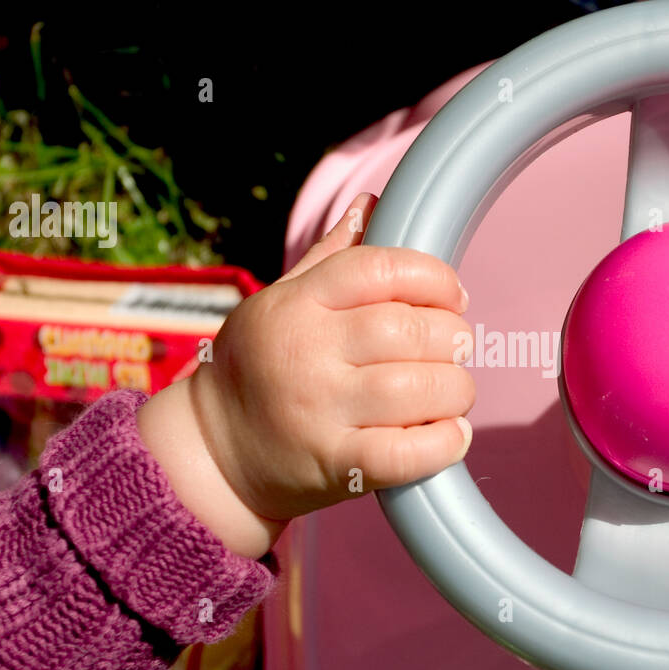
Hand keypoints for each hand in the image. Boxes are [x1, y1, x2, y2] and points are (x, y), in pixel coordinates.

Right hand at [138, 194, 475, 555]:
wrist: (213, 455)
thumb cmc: (257, 369)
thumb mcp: (279, 301)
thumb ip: (332, 258)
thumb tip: (374, 204)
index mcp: (298, 305)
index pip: (381, 269)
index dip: (433, 277)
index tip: (452, 296)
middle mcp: (308, 353)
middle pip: (410, 329)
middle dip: (452, 337)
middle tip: (453, 348)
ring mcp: (321, 411)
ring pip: (420, 389)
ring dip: (455, 390)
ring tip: (451, 392)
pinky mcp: (336, 465)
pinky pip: (408, 453)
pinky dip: (445, 442)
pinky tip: (451, 433)